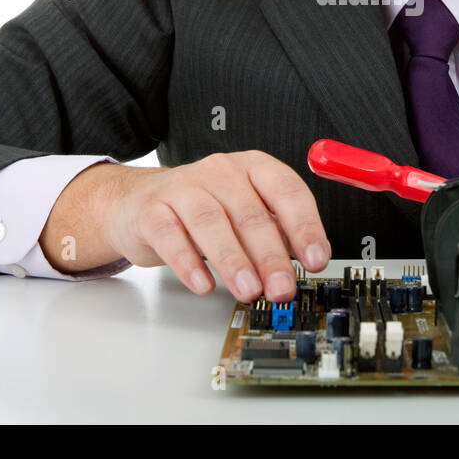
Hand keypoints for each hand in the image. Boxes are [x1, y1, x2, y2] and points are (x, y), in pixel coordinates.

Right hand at [89, 150, 330, 301]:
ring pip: (211, 222)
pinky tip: (203, 284)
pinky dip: (188, 263)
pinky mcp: (151, 210)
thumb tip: (306, 260)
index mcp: (252, 168)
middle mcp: (219, 172)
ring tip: (249, 290)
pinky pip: (170, 236)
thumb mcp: (245, 212)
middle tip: (282, 288)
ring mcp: (183, 188)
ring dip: (233, 261)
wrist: (141, 202)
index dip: (305, 226)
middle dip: (270, 256)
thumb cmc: (203, 209)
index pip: (286, 191)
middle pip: (250, 213)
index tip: (317, 259)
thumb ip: (276, 231)